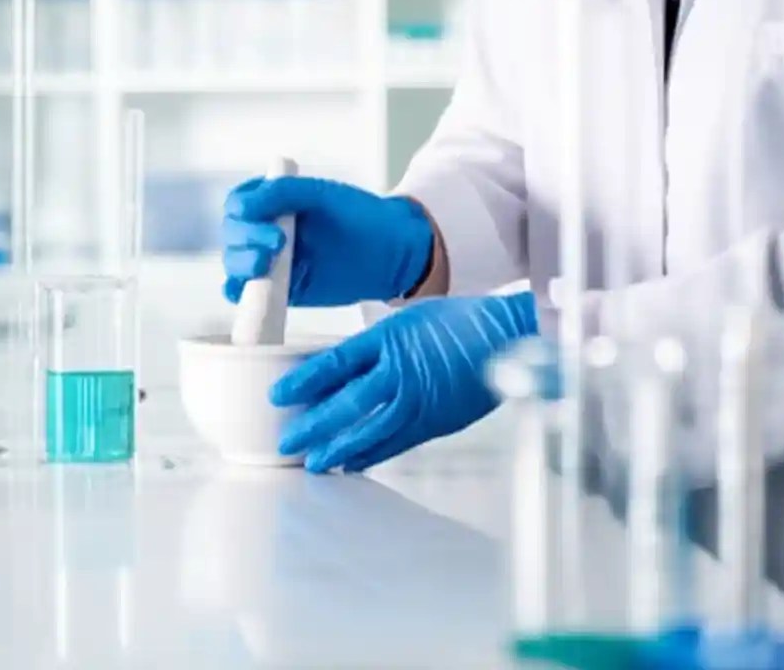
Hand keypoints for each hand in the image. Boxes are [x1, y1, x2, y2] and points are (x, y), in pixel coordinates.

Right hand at [222, 176, 433, 306]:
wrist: (392, 254)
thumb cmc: (361, 218)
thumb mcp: (322, 195)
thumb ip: (282, 193)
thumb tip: (241, 207)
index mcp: (272, 201)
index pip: (238, 204)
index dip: (243, 211)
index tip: (260, 216)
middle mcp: (265, 230)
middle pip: (232, 235)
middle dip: (246, 239)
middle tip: (277, 243)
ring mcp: (270, 261)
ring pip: (235, 264)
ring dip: (242, 264)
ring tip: (267, 263)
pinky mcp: (279, 290)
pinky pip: (248, 293)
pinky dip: (241, 292)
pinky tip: (252, 289)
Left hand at [273, 292, 537, 472]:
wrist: (505, 337)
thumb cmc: (457, 323)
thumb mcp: (406, 320)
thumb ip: (373, 345)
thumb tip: (338, 369)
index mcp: (387, 339)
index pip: (334, 363)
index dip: (303, 381)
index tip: (278, 395)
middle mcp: (399, 372)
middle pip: (346, 403)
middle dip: (312, 425)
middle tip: (287, 441)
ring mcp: (417, 400)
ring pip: (369, 430)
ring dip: (338, 449)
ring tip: (314, 462)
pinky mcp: (434, 421)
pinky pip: (396, 442)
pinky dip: (372, 455)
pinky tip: (352, 464)